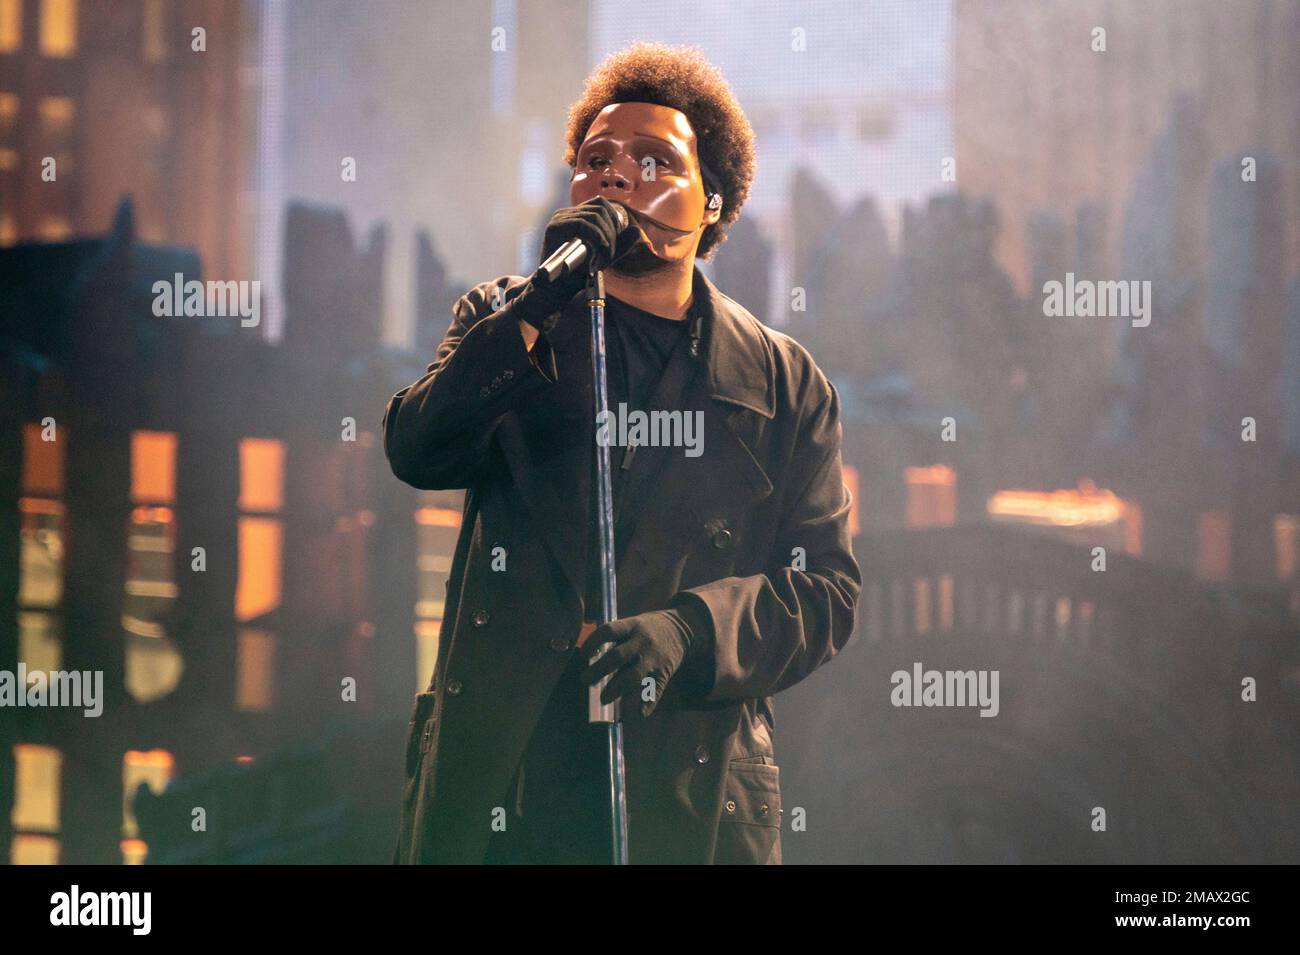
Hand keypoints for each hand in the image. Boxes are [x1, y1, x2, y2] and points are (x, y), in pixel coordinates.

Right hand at [516, 197, 641, 331]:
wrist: (556, 290)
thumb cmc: (577, 275)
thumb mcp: (604, 257)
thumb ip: (619, 245)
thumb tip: (637, 230)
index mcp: (576, 216)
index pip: (600, 204)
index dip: (615, 218)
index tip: (617, 239)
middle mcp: (566, 214)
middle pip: (599, 207)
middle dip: (612, 230)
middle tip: (611, 252)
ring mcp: (559, 219)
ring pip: (594, 216)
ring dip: (606, 236)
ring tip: (605, 255)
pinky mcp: (554, 228)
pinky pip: (582, 224)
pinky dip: (596, 236)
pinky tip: (601, 249)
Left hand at [580, 607, 704, 717]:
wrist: (683, 629)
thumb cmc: (648, 629)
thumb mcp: (632, 624)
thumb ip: (615, 639)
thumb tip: (589, 659)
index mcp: (631, 626)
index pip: (608, 631)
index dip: (592, 643)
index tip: (582, 656)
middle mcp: (642, 642)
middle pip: (617, 657)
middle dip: (599, 670)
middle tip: (585, 681)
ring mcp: (654, 659)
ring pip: (633, 676)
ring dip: (616, 689)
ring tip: (603, 699)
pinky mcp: (664, 673)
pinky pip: (654, 691)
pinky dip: (645, 705)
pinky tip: (635, 715)